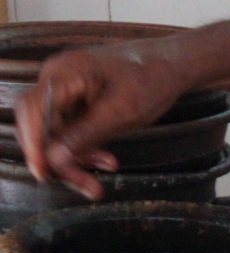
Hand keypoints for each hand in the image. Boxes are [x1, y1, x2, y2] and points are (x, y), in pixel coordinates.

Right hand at [15, 40, 190, 195]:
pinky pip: (68, 131)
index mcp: (64, 73)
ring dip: (74, 160)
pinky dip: (83, 150)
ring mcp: (65, 90)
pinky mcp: (76, 101)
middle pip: (40, 126)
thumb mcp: (122, 113)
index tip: (45, 173)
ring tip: (98, 182)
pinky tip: (106, 161)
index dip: (33, 144)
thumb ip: (85, 135)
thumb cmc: (152, 79)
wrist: (173, 65)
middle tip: (87, 186)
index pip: (32, 110)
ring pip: (54, 134)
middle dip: (59, 161)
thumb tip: (53, 159)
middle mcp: (57, 79)